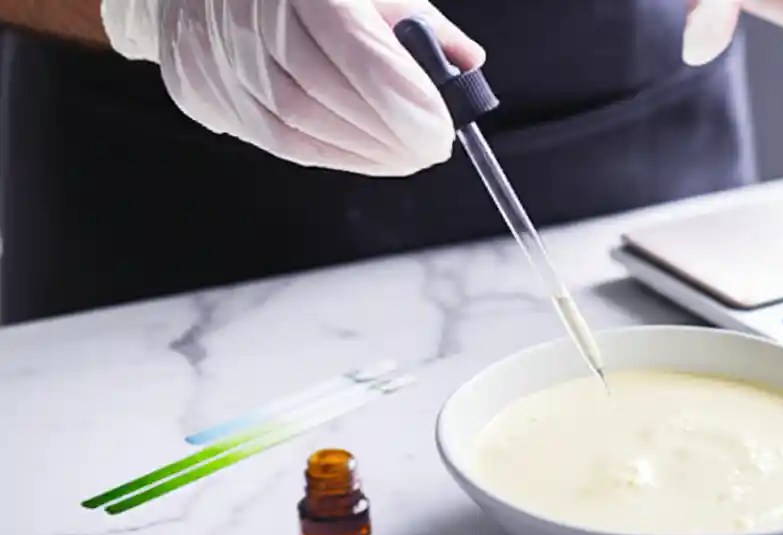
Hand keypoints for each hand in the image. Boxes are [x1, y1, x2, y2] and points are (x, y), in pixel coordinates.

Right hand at [100, 0, 484, 175]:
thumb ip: (415, 18)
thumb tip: (465, 64)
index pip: (352, 46)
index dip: (402, 97)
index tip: (441, 127)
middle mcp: (244, 14)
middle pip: (323, 93)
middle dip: (390, 132)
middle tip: (432, 147)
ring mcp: (213, 54)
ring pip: (296, 124)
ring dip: (364, 151)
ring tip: (406, 154)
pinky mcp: (199, 89)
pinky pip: (272, 138)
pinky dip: (330, 153)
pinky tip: (366, 153)